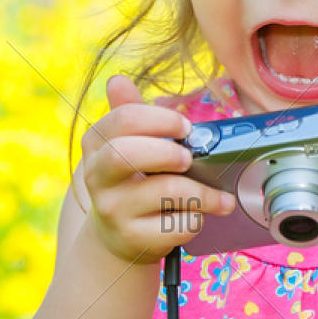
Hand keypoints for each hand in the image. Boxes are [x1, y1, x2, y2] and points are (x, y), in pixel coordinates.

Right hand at [80, 75, 237, 264]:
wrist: (117, 236)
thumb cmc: (133, 181)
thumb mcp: (126, 146)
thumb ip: (129, 113)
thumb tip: (118, 80)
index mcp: (96, 143)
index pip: (123, 119)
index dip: (161, 120)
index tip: (186, 128)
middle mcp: (97, 176)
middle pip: (127, 154)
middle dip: (168, 152)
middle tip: (189, 159)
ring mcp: (112, 209)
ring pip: (165, 192)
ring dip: (203, 193)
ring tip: (220, 198)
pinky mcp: (131, 238)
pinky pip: (176, 225)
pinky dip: (195, 220)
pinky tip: (197, 217)